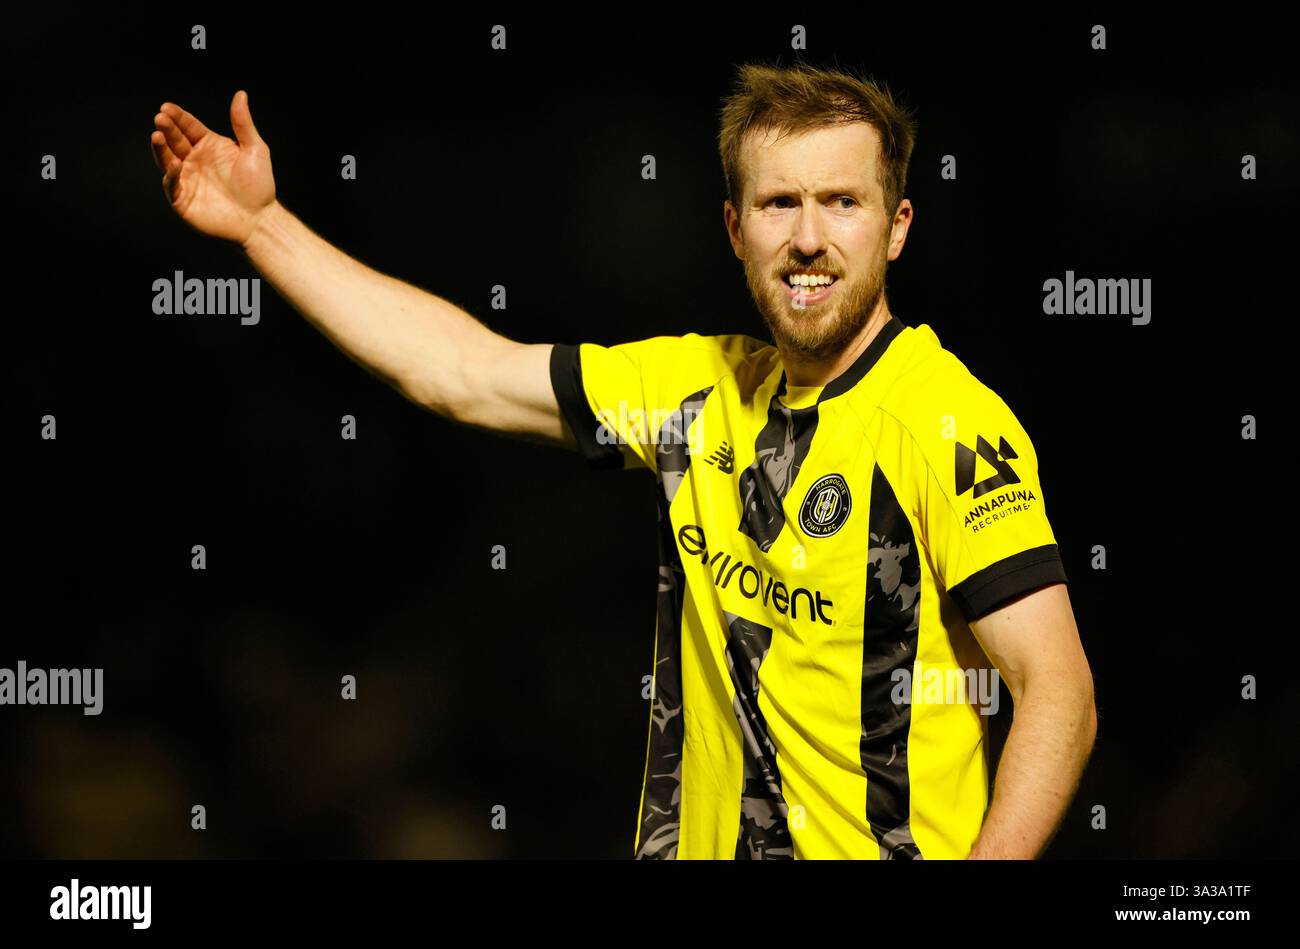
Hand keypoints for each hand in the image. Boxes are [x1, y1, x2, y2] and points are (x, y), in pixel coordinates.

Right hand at [150, 90, 276, 246]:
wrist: (260, 219)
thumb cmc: (259, 186)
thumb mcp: (255, 150)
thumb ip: (243, 123)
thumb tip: (240, 94)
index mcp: (208, 145)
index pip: (188, 126)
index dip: (178, 117)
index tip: (167, 107)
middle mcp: (194, 160)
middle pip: (175, 140)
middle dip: (167, 128)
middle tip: (160, 118)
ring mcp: (187, 179)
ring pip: (167, 160)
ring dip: (161, 148)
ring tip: (157, 135)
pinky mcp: (182, 199)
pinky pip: (171, 185)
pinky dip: (170, 175)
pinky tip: (175, 165)